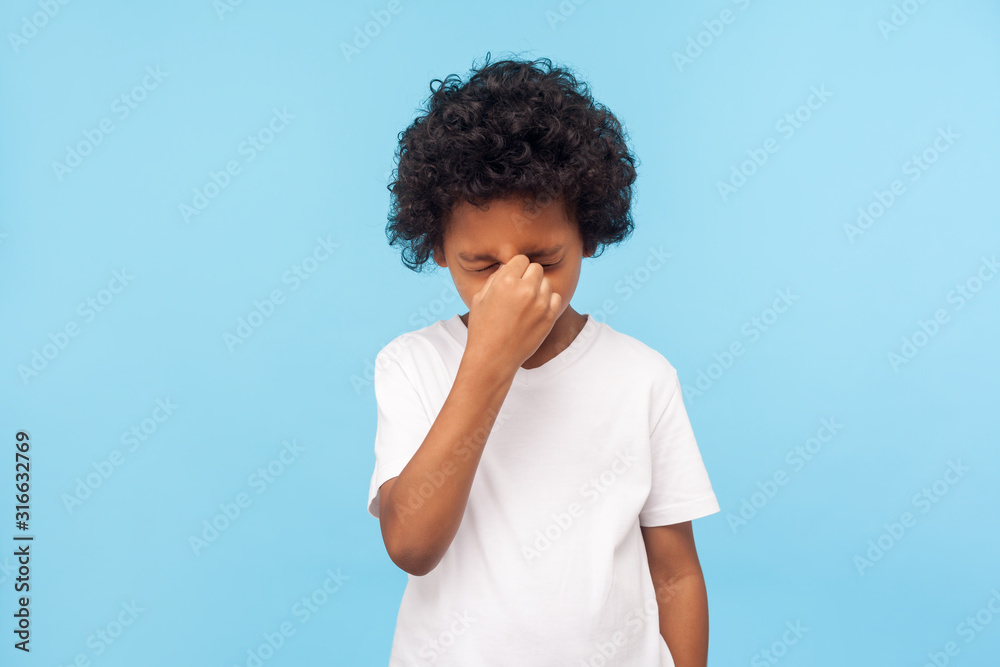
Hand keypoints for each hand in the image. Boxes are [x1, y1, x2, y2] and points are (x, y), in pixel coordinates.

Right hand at [465, 254, 561, 372]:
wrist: (493, 358)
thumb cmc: (482, 328)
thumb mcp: (479, 298)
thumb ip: (495, 278)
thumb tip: (507, 266)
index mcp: (505, 281)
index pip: (521, 260)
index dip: (516, 268)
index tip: (512, 279)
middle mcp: (525, 289)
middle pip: (536, 268)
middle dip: (528, 276)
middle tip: (519, 291)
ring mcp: (540, 303)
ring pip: (546, 282)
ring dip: (538, 288)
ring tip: (526, 303)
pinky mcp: (549, 317)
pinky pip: (555, 298)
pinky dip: (548, 301)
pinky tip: (536, 310)